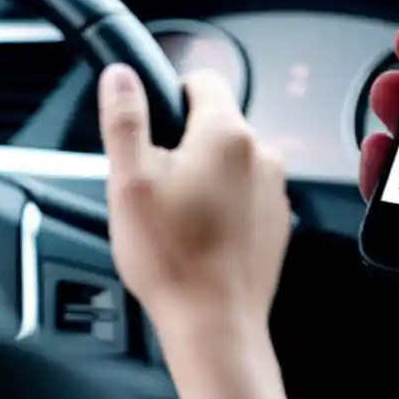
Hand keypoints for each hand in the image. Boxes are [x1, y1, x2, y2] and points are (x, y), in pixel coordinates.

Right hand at [100, 65, 299, 398]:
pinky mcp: (277, 218)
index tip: (153, 125)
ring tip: (176, 217)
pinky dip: (224, 204)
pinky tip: (200, 235)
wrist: (214, 322)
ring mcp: (274, 186)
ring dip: (205, 175)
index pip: (203, 79)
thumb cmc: (172, 258)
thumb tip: (121, 75)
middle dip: (183, 143)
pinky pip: (245, 193)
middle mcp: (261, 152)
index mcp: (227, 133)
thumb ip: (126, 119)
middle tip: (154, 185)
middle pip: (215, 124)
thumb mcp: (130, 181)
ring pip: (230, 161)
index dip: (172, 94)